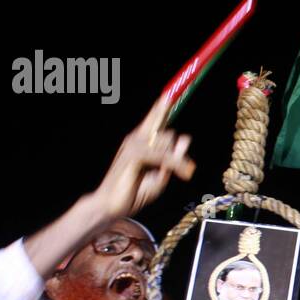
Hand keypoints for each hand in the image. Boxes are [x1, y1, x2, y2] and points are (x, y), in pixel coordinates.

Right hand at [92, 96, 195, 220]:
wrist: (112, 206)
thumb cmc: (135, 191)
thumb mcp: (161, 174)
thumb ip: (173, 157)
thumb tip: (185, 136)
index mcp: (141, 141)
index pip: (154, 119)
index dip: (162, 106)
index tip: (170, 93)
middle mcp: (136, 138)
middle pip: (167, 133)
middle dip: (179, 154)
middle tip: (187, 171)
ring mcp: (133, 145)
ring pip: (167, 143)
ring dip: (179, 161)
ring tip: (185, 175)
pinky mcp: (134, 155)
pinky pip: (163, 155)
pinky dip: (175, 164)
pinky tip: (183, 174)